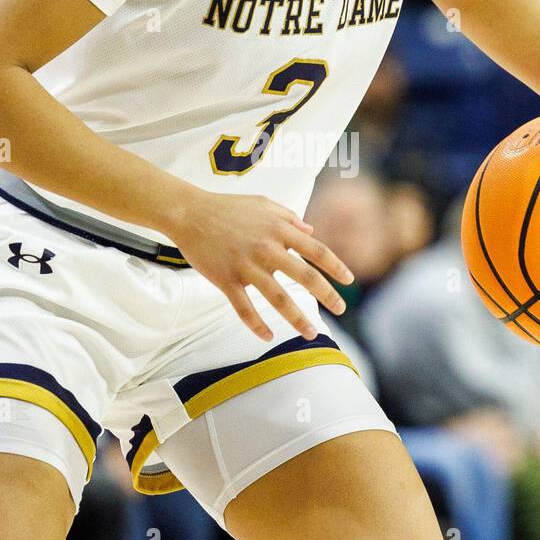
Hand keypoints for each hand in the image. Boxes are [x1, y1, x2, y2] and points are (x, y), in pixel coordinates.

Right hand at [171, 191, 352, 341]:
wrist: (190, 213)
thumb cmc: (228, 207)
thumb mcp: (264, 204)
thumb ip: (289, 217)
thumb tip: (311, 232)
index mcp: (279, 230)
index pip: (316, 251)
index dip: (336, 267)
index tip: (349, 280)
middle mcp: (266, 248)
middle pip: (304, 276)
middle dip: (327, 295)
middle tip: (341, 308)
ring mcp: (246, 266)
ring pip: (278, 298)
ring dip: (297, 319)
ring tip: (310, 333)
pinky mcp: (226, 280)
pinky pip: (244, 308)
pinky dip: (256, 325)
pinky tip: (268, 336)